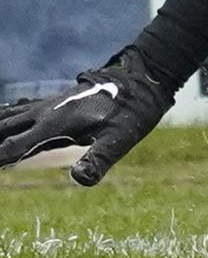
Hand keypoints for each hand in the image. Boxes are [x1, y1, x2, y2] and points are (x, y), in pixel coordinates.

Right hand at [0, 49, 177, 185]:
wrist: (143, 77)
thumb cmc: (133, 111)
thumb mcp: (121, 139)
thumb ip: (100, 159)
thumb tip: (78, 181)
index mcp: (54, 125)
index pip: (10, 149)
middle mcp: (44, 113)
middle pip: (0, 131)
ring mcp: (47, 105)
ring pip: (5, 117)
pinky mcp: (53, 102)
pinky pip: (17, 110)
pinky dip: (2, 116)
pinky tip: (0, 118)